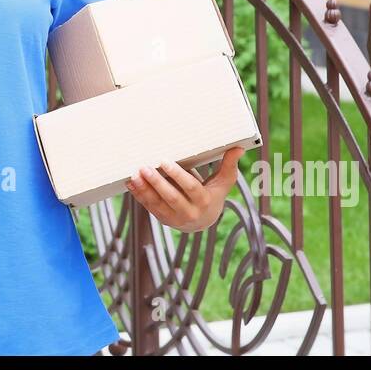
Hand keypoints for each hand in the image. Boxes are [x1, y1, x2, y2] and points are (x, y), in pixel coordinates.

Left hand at [124, 147, 245, 232]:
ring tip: (134, 174)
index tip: (164, 161)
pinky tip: (131, 182)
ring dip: (144, 189)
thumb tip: (239, 147)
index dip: (177, 175)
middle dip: (157, 182)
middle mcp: (189, 212)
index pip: (190, 188)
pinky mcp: (162, 218)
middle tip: (145, 167)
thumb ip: (228, 166)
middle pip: (171, 197)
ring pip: (156, 204)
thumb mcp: (223, 183)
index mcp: (204, 201)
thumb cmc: (213, 195)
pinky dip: (138, 195)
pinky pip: (148, 206)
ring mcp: (174, 217)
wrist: (203, 221)